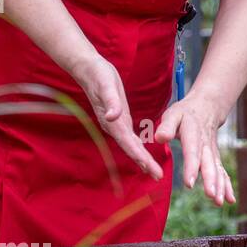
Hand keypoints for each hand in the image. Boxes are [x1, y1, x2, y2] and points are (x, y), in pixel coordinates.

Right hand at [69, 54, 163, 181]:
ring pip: (131, 145)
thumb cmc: (98, 76)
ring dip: (141, 158)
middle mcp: (114, 126)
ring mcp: (116, 123)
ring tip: (152, 170)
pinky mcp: (119, 118)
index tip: (152, 170)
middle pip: (131, 149)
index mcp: (113, 122)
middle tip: (158, 177)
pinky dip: (138, 147)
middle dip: (144, 163)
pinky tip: (143, 153)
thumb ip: (110, 102)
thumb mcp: (106, 86)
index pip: (129, 144)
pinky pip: (130, 137)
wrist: (89, 69)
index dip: (141, 158)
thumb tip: (112, 117)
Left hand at [155, 90, 233, 205]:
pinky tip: (229, 200)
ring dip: (220, 186)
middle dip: (210, 180)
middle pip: (209, 164)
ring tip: (218, 202)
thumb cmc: (185, 113)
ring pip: (217, 170)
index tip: (190, 183)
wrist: (207, 108)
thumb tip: (159, 138)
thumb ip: (167, 126)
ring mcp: (213, 152)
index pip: (192, 152)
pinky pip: (222, 173)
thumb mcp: (173, 114)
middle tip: (211, 195)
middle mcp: (206, 145)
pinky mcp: (215, 158)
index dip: (192, 167)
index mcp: (193, 134)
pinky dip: (226, 186)